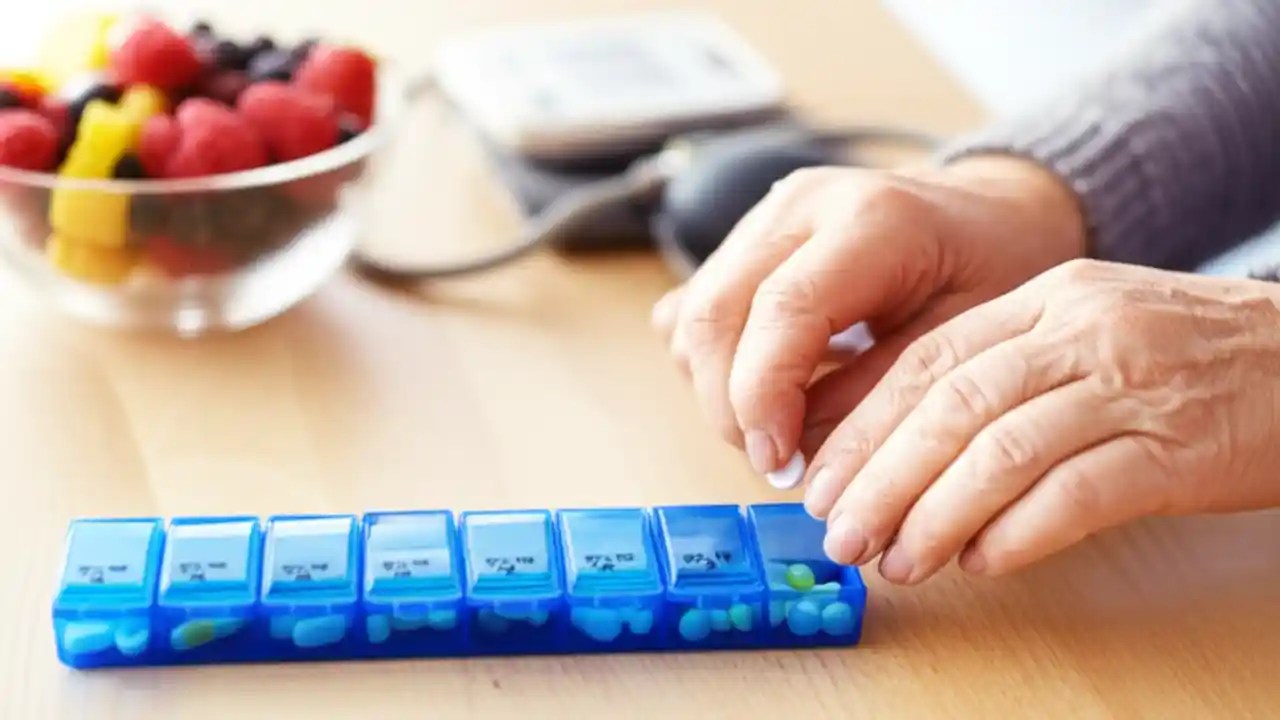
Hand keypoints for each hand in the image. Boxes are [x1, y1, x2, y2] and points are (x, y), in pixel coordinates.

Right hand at [651, 156, 1086, 476]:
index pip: (783, 309)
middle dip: (730, 405)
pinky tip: (769, 386)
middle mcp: (800, 206)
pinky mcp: (739, 242)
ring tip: (782, 427)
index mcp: (871, 219)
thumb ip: (883, 394)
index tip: (777, 462)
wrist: (988, 213)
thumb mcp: (966, 341)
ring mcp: (761, 217)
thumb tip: (802, 454)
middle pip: (715, 311)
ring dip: (718, 389)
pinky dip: (713, 363)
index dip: (763, 396)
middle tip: (776, 463)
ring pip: (691, 315)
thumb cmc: (991, 273)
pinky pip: (691, 311)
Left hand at [809, 259, 1279, 582]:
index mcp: (1045, 300)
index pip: (926, 361)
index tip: (820, 483)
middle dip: (881, 479)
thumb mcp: (1084, 331)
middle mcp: (1080, 332)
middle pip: (951, 407)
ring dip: (935, 516)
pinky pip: (1078, 494)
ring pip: (1003, 452)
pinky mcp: (1179, 448)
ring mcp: (1132, 386)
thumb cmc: (1184, 355)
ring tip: (899, 562)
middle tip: (842, 535)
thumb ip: (998, 372)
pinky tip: (982, 561)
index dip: (861, 426)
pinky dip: (1019, 533)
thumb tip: (898, 446)